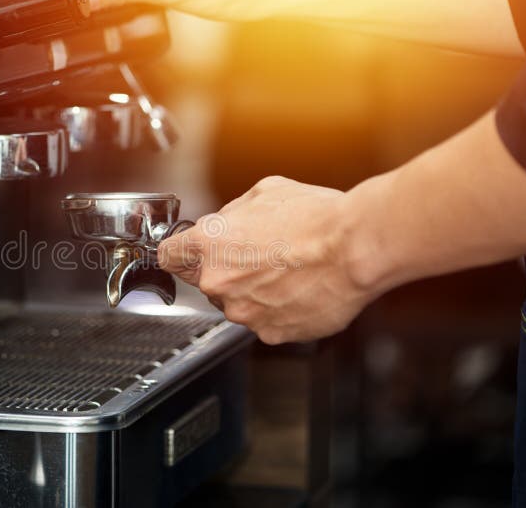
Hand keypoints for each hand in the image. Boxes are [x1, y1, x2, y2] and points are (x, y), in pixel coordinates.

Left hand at [158, 176, 378, 343]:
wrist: (356, 249)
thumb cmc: (316, 219)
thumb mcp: (264, 193)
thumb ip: (232, 214)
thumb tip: (224, 223)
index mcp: (210, 244)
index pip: (169, 256)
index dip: (180, 253)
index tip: (187, 254)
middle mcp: (219, 282)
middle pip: (206, 281)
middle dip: (228, 269)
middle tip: (262, 255)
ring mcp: (244, 312)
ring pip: (237, 303)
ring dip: (254, 291)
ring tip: (289, 271)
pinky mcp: (270, 333)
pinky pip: (265, 321)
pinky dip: (277, 309)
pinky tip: (299, 288)